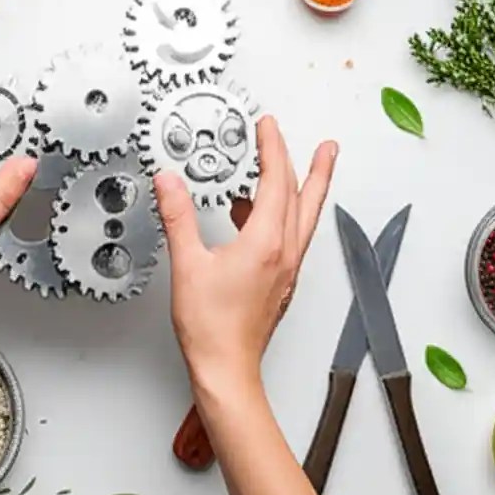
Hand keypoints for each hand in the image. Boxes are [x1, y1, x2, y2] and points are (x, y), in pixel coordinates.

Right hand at [154, 116, 337, 391]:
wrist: (226, 367)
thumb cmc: (212, 327)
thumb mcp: (187, 264)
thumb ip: (178, 217)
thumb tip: (169, 183)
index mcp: (265, 243)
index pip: (275, 181)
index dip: (273, 148)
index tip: (268, 126)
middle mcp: (284, 254)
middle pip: (305, 198)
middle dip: (314, 166)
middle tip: (325, 146)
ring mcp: (286, 269)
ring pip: (304, 219)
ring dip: (307, 191)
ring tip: (302, 172)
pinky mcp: (280, 283)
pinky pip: (291, 238)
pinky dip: (284, 217)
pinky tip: (258, 218)